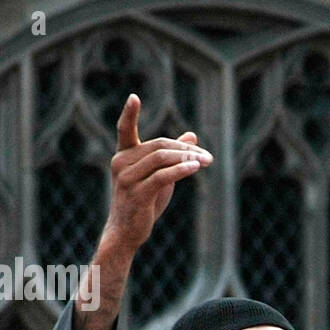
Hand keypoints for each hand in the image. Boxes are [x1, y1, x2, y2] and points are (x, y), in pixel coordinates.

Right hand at [102, 94, 212, 252]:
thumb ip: (172, 156)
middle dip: (185, 149)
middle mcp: (121, 163)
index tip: (134, 97)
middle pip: (158, 145)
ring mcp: (127, 178)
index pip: (124, 130)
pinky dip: (181, 170)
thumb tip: (192, 135)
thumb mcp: (159, 176)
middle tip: (208, 156)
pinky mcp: (137, 193)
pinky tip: (196, 167)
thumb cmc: (143, 203)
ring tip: (207, 161)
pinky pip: (162, 176)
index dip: (129, 114)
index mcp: (124, 156)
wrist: (127, 232)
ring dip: (187, 158)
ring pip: (161, 158)